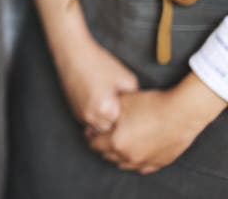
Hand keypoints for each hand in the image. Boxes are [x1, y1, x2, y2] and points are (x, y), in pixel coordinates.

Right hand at [55, 34, 138, 132]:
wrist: (73, 54)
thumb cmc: (99, 64)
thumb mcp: (127, 78)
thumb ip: (134, 98)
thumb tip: (136, 109)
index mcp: (105, 110)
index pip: (123, 125)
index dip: (128, 118)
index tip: (132, 110)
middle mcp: (90, 116)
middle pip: (110, 129)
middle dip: (115, 121)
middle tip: (122, 107)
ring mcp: (79, 113)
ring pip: (97, 126)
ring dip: (104, 119)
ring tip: (109, 102)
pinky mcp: (72, 109)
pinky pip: (87, 119)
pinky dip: (94, 114)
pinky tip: (98, 99)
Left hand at [87, 73, 226, 173]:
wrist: (181, 113)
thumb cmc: (151, 105)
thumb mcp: (121, 103)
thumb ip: (106, 113)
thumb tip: (98, 117)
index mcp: (116, 142)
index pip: (94, 144)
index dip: (91, 136)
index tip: (92, 130)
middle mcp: (128, 156)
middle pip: (108, 155)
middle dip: (103, 145)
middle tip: (104, 136)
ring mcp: (145, 161)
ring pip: (124, 164)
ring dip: (118, 155)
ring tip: (119, 143)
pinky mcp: (160, 162)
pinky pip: (142, 167)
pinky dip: (136, 160)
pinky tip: (136, 152)